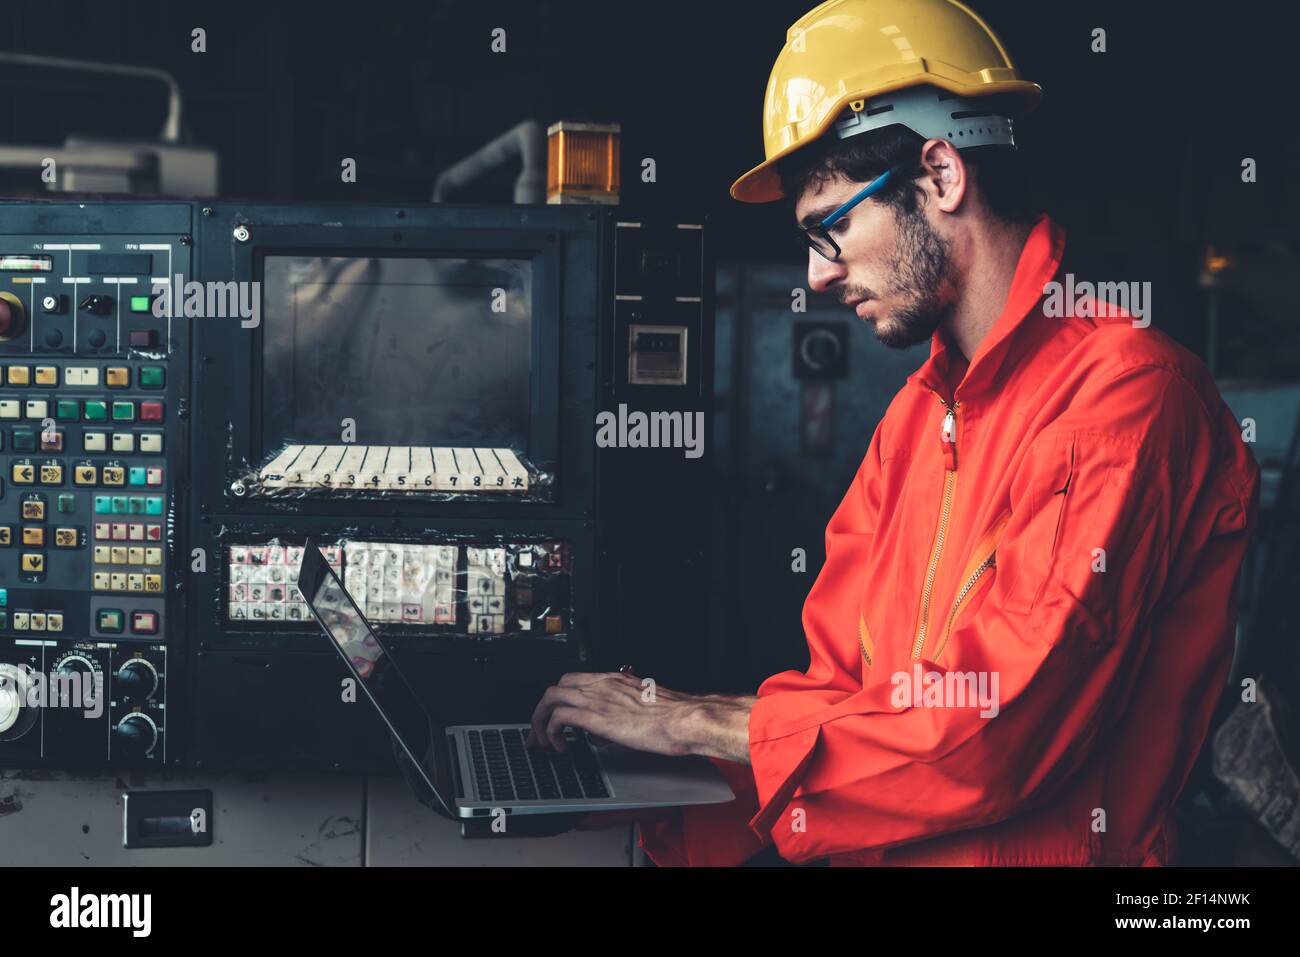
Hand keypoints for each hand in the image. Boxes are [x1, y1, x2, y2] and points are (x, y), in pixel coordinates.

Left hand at [526, 671, 697, 756]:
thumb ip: (626, 711)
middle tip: (540, 735)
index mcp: (615, 680)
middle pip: (556, 687)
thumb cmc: (674, 716)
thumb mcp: (645, 707)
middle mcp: (602, 684)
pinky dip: (552, 733)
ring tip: (543, 743)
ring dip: (540, 723)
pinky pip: (558, 718)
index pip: (574, 680)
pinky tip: (560, 748)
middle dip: (542, 712)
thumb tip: (617, 726)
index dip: (560, 700)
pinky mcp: (595, 716)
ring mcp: (597, 698)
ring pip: (550, 699)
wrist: (684, 719)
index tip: (556, 719)